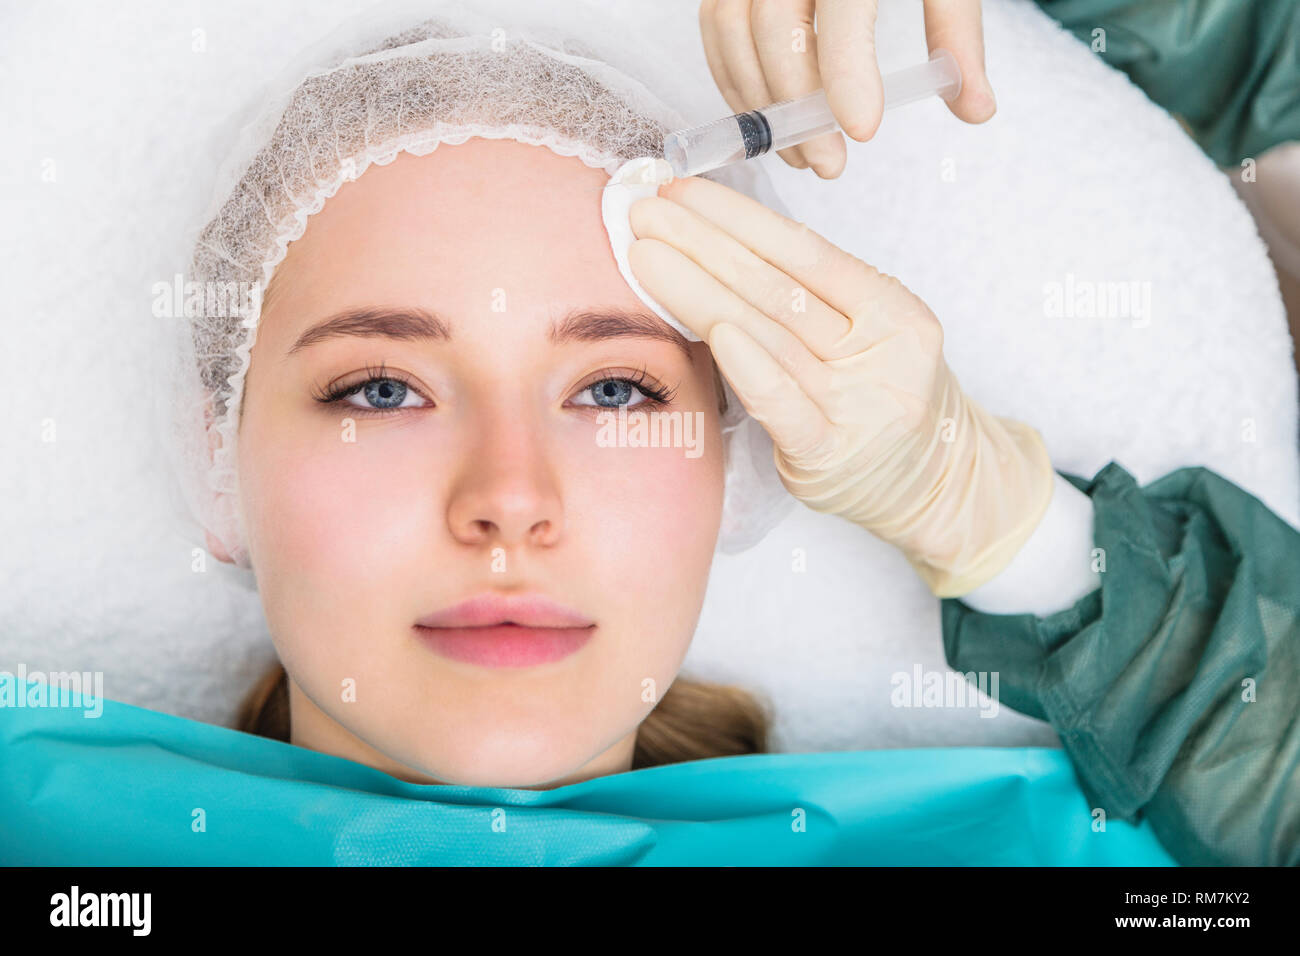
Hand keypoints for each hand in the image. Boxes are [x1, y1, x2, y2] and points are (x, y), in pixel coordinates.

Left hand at [627, 175, 1052, 596]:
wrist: (939, 483)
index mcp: (888, 308)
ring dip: (699, 290)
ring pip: (768, 335)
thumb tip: (713, 245)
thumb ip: (806, 302)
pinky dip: (749, 367)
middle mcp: (878, 349)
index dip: (738, 218)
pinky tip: (714, 331)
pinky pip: (784, 405)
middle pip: (777, 287)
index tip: (681, 189)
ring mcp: (857, 403)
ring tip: (646, 254)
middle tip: (645, 210)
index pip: (803, 251)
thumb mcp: (865, 337)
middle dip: (704, 242)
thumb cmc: (883, 401)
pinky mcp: (830, 453)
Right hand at [698, 0, 995, 177]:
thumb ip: (957, 32)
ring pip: (733, 29)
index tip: (863, 130)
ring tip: (798, 152)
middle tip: (828, 162)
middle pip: (774, 28)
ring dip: (758, 103)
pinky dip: (734, 78)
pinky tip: (769, 116)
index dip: (847, 73)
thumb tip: (977, 108)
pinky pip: (715, 24)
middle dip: (796, 108)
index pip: (843, 9)